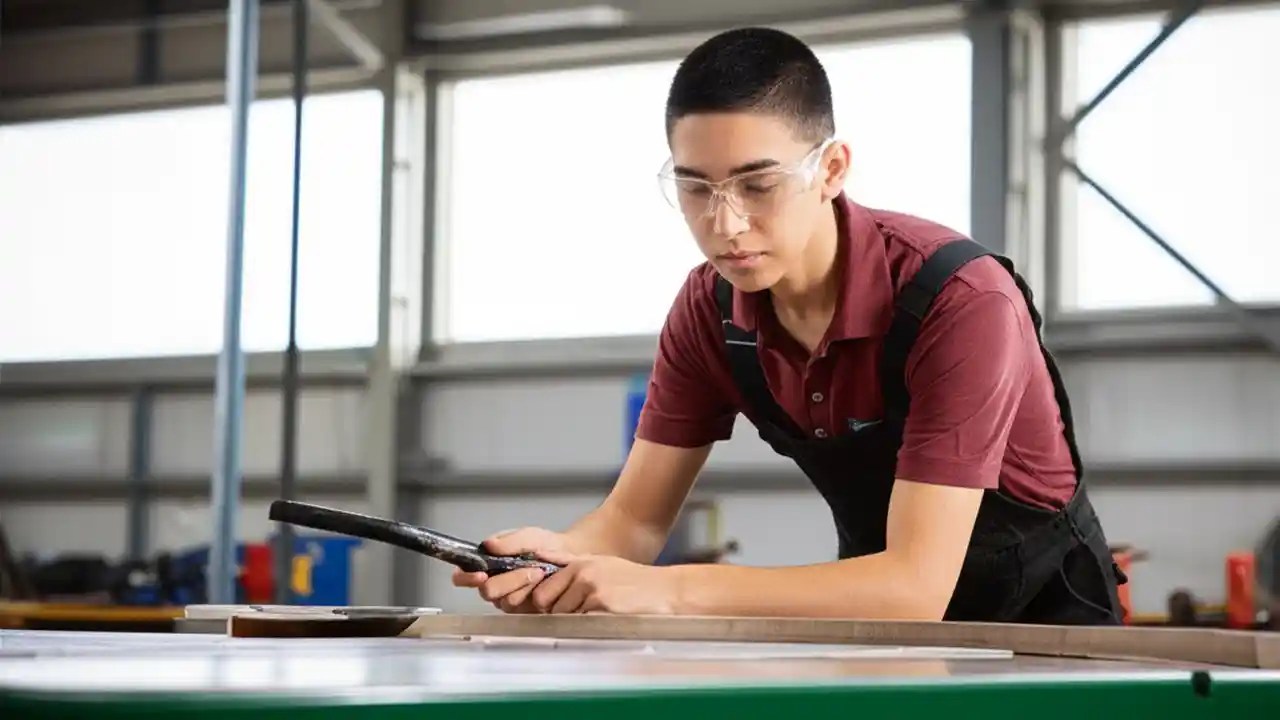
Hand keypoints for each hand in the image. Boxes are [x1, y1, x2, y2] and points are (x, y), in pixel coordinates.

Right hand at [451, 527, 571, 612]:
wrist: (568, 555)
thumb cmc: (542, 544)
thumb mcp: (526, 536)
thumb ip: (508, 542)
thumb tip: (488, 545)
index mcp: (485, 565)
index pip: (462, 577)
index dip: (466, 578)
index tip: (481, 574)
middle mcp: (492, 585)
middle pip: (487, 592)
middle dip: (509, 580)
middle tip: (531, 569)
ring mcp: (507, 600)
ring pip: (506, 601)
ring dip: (525, 585)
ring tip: (541, 572)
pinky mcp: (522, 612)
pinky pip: (522, 609)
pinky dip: (534, 593)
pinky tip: (545, 582)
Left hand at [528, 551, 677, 614]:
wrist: (665, 590)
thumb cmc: (634, 581)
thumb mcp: (600, 564)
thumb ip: (570, 564)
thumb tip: (540, 560)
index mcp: (579, 564)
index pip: (542, 591)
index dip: (547, 605)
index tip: (556, 610)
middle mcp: (582, 575)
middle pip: (549, 606)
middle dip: (558, 616)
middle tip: (578, 616)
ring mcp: (591, 590)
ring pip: (565, 618)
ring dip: (576, 623)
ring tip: (598, 616)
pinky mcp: (602, 605)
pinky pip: (581, 625)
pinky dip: (589, 628)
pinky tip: (606, 621)